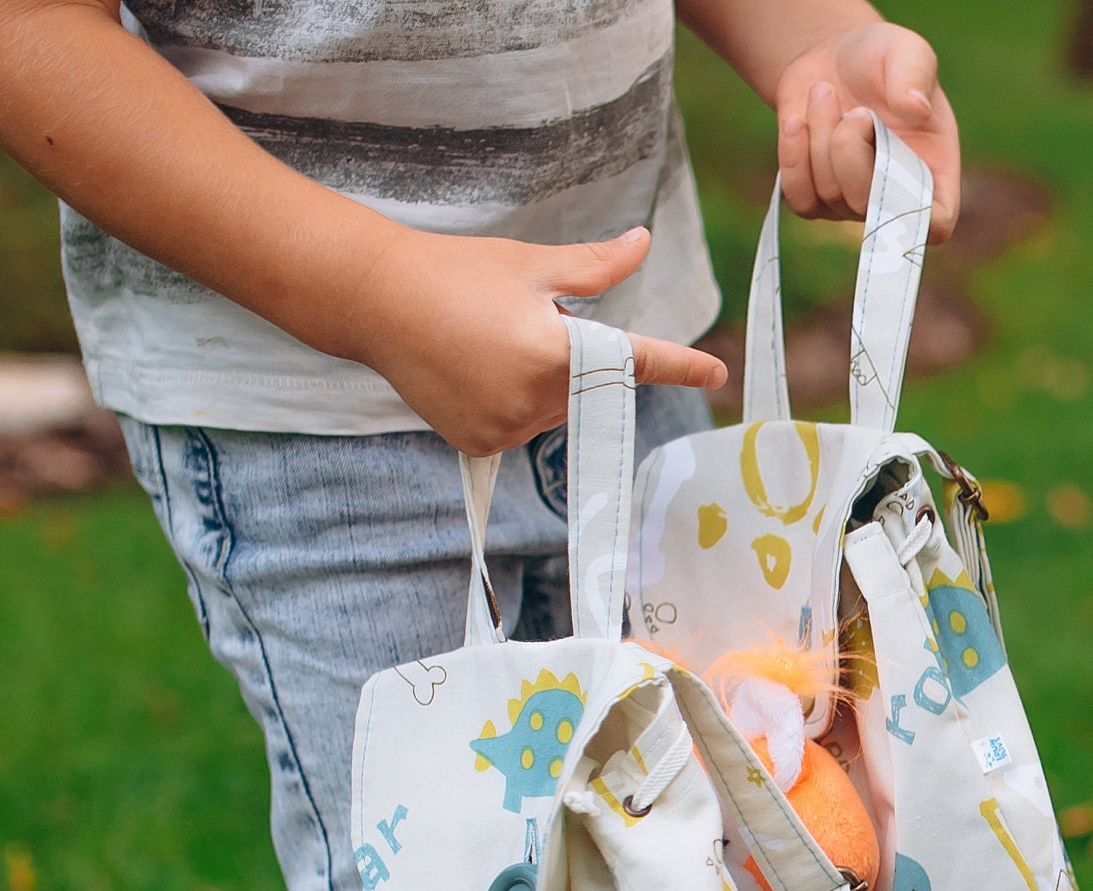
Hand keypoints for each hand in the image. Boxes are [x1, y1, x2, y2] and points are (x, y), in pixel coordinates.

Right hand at [343, 224, 727, 455]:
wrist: (376, 300)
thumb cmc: (457, 272)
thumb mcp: (531, 264)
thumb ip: (593, 267)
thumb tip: (642, 244)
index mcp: (555, 352)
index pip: (633, 361)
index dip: (679, 365)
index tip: (716, 372)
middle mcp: (533, 400)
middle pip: (588, 389)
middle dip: (571, 357)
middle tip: (518, 320)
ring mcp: (504, 428)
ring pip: (555, 411)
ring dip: (542, 382)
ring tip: (489, 342)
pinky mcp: (479, 444)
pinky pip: (518, 427)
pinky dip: (510, 403)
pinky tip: (473, 371)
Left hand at [774, 23, 960, 242]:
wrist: (830, 58)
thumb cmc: (880, 57)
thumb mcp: (905, 51)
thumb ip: (914, 74)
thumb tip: (915, 109)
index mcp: (933, 168)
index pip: (936, 222)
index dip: (918, 217)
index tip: (893, 171)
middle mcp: (894, 196)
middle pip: (869, 208)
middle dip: (850, 149)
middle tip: (856, 108)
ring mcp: (852, 203)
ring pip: (830, 195)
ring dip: (820, 136)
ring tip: (825, 93)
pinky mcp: (814, 199)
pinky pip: (799, 197)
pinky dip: (793, 156)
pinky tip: (796, 121)